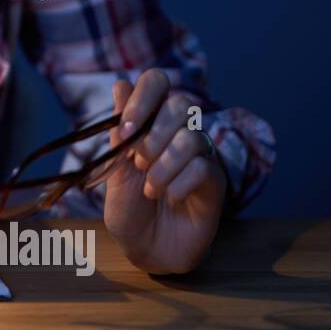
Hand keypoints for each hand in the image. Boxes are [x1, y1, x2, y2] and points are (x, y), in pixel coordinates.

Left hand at [102, 70, 227, 274]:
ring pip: (192, 137)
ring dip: (163, 165)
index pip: (156, 82)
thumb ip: (121, 130)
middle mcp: (179, 132)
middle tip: (138, 163)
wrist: (145, 248)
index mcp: (151, 122)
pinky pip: (203, 167)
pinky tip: (169, 197)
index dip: (142, 97)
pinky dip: (178, 184)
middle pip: (181, 104)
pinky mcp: (216, 180)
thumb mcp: (115, 169)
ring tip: (150, 188)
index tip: (125, 129)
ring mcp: (200, 155)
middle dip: (153, 134)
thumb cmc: (128, 208)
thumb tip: (120, 84)